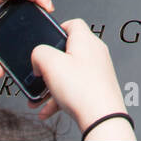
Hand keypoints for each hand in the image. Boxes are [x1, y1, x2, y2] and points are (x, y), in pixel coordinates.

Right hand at [30, 19, 131, 138]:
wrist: (102, 117)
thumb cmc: (84, 90)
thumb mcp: (50, 63)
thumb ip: (39, 53)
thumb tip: (38, 57)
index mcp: (85, 40)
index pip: (72, 23)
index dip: (56, 30)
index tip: (46, 41)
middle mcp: (95, 52)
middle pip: (67, 52)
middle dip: (49, 65)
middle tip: (40, 73)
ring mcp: (98, 70)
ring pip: (69, 73)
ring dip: (51, 85)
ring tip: (39, 97)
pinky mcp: (98, 86)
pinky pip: (75, 87)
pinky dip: (60, 96)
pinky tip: (48, 108)